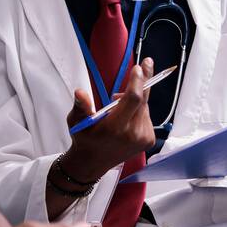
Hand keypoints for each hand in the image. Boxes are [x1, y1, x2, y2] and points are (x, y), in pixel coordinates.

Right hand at [63, 58, 156, 181]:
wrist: (93, 163)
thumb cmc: (84, 138)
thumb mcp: (77, 121)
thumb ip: (81, 106)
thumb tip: (80, 93)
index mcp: (115, 128)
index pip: (133, 99)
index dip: (137, 81)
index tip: (138, 67)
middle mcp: (132, 134)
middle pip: (143, 100)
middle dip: (142, 81)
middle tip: (146, 63)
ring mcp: (143, 138)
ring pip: (144, 107)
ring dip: (135, 99)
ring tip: (117, 104)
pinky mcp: (149, 140)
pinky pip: (146, 116)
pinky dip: (138, 110)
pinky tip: (126, 115)